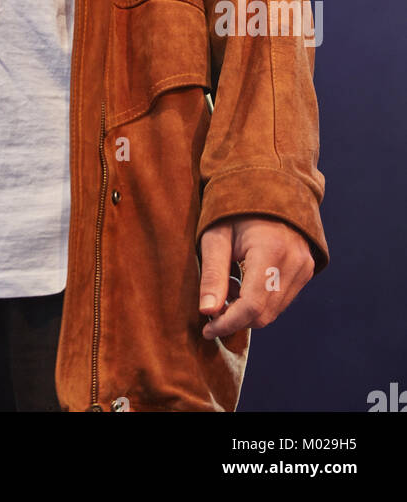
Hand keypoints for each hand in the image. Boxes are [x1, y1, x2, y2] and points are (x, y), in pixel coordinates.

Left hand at [198, 215, 315, 339]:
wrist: (266, 185)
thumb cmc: (234, 208)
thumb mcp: (216, 236)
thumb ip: (212, 274)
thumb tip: (207, 311)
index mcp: (271, 250)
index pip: (251, 306)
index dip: (227, 323)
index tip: (207, 329)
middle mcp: (295, 261)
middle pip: (264, 313)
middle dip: (236, 318)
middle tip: (212, 306)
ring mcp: (305, 266)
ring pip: (274, 310)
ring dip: (248, 310)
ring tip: (228, 285)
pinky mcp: (307, 270)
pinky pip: (282, 299)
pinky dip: (261, 301)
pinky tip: (244, 280)